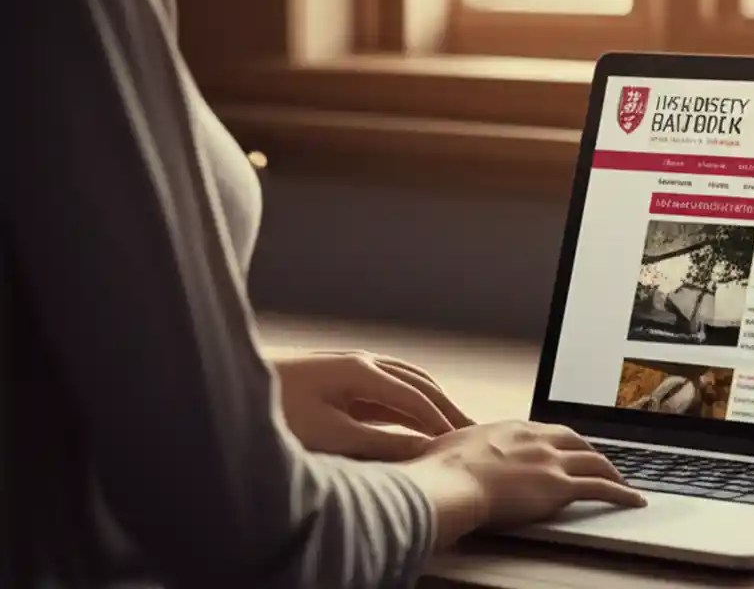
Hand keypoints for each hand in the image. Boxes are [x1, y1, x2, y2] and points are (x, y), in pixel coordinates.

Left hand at [273, 352, 473, 460]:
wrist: (226, 389)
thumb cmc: (274, 416)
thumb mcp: (331, 436)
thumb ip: (381, 442)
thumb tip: (425, 447)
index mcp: (360, 370)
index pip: (416, 397)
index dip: (441, 421)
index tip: (464, 443)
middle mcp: (359, 361)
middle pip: (417, 381)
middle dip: (445, 405)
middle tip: (473, 428)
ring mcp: (348, 366)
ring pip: (403, 379)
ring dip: (429, 400)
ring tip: (450, 422)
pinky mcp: (336, 377)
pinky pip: (384, 386)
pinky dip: (407, 401)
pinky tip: (411, 417)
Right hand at [397, 421, 646, 547]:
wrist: (450, 483)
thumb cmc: (440, 470)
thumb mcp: (449, 447)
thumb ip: (459, 449)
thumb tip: (447, 453)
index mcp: (512, 427)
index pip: (549, 431)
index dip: (564, 441)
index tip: (570, 448)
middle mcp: (537, 438)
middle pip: (578, 441)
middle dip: (594, 452)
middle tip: (604, 463)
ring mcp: (551, 461)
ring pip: (595, 461)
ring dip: (613, 472)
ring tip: (624, 482)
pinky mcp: (560, 486)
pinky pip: (601, 488)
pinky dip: (621, 493)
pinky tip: (633, 500)